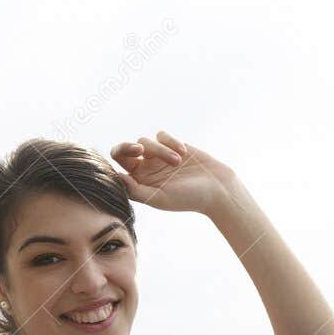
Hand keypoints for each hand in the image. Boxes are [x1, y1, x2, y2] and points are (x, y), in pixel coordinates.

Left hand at [109, 130, 238, 214]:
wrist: (217, 189)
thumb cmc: (188, 198)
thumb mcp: (159, 198)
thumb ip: (135, 190)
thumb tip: (116, 176)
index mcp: (139, 182)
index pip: (118, 165)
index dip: (120, 157)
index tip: (132, 158)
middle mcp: (145, 168)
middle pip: (125, 149)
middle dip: (128, 146)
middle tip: (139, 149)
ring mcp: (157, 155)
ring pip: (145, 141)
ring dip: (162, 150)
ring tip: (178, 162)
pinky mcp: (171, 145)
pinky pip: (161, 135)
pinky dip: (171, 142)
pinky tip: (183, 153)